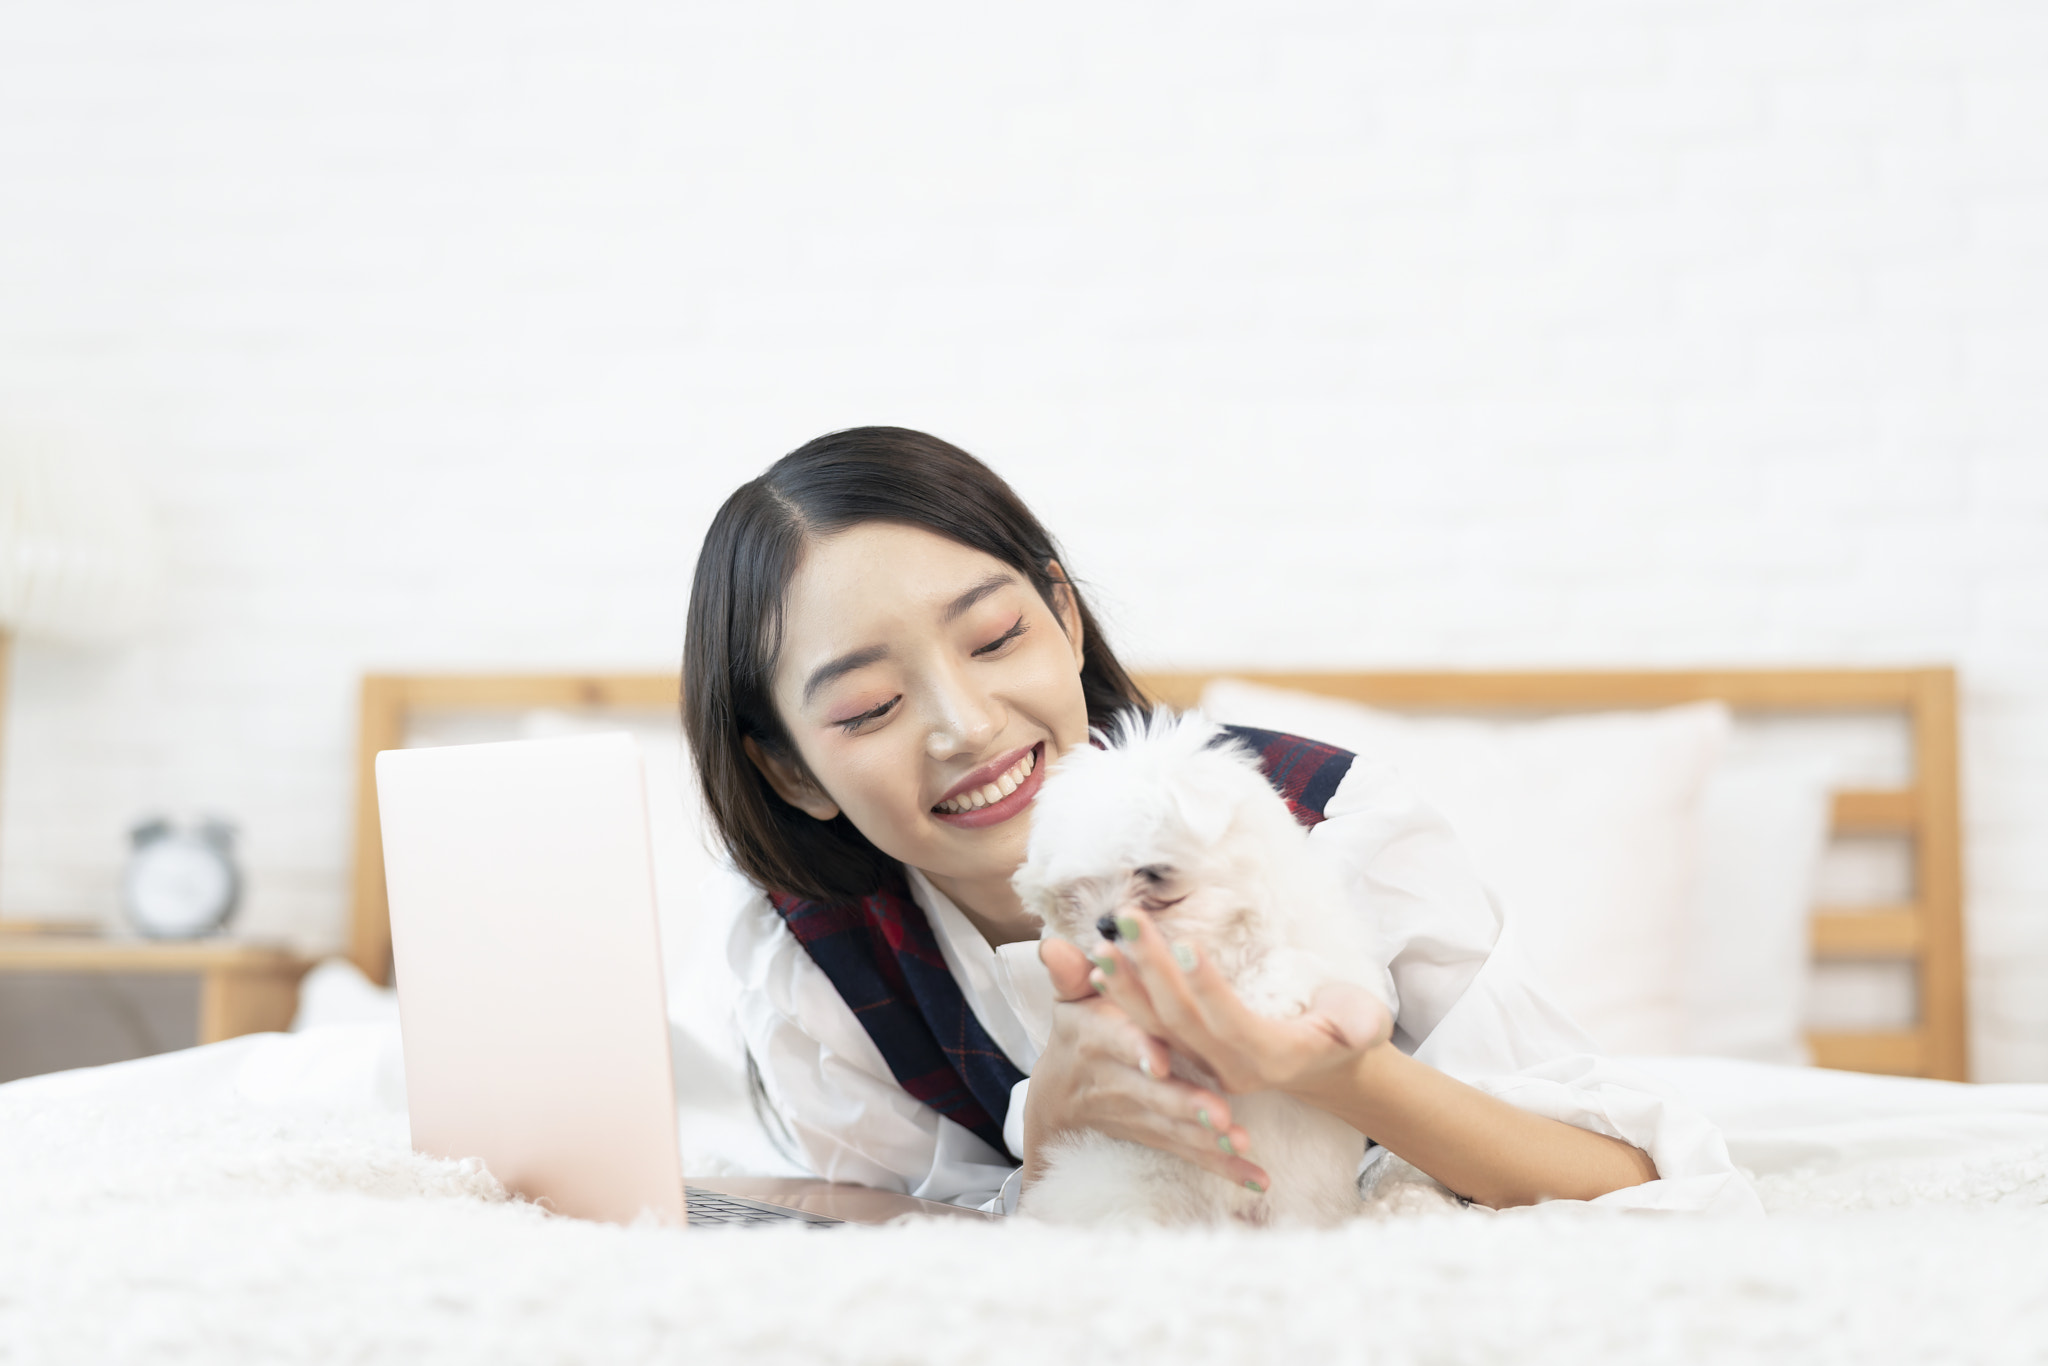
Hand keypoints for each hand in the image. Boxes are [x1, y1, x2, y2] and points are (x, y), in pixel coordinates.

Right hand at [1022, 937, 1270, 1191]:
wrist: (1060, 1100)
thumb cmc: (1077, 1032)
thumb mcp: (1068, 1000)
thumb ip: (1069, 973)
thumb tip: (1051, 945)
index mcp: (1097, 1040)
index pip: (1116, 1042)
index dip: (1135, 1050)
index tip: (1157, 1059)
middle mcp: (1117, 1082)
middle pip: (1151, 1095)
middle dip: (1184, 1105)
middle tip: (1219, 1112)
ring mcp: (1138, 1116)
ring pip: (1172, 1130)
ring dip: (1207, 1140)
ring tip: (1242, 1142)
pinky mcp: (1157, 1137)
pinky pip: (1190, 1155)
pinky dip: (1224, 1167)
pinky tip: (1258, 1177)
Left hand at [1086, 906, 1393, 1102]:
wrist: (1330, 1067)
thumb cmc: (1349, 1032)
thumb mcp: (1365, 1023)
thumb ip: (1357, 1021)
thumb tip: (1356, 1025)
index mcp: (1270, 1057)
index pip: (1229, 1021)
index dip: (1206, 987)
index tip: (1183, 945)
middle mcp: (1229, 1068)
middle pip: (1181, 1020)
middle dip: (1151, 970)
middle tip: (1127, 920)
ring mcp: (1205, 1065)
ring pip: (1157, 1026)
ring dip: (1126, 984)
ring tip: (1101, 943)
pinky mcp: (1191, 1053)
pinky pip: (1151, 1026)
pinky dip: (1124, 998)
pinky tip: (1096, 970)